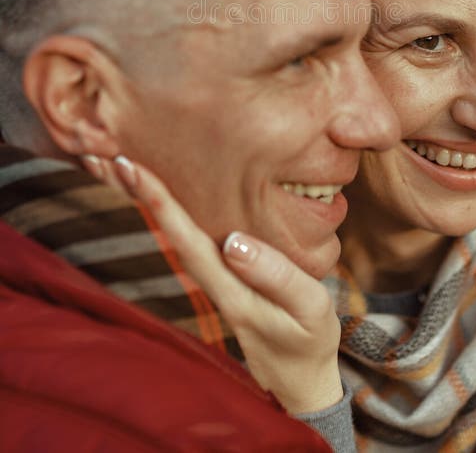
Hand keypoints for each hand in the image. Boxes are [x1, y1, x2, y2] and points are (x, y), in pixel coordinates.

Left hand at [106, 155, 342, 414]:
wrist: (300, 379)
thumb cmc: (309, 338)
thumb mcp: (308, 308)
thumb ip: (275, 274)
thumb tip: (233, 241)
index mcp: (230, 290)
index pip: (186, 238)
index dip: (158, 201)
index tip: (130, 167)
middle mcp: (213, 283)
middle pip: (170, 232)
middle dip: (142, 192)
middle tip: (109, 153)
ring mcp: (216, 281)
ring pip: (176, 236)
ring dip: (149, 202)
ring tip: (122, 166)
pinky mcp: (224, 278)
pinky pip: (190, 240)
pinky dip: (169, 215)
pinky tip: (160, 196)